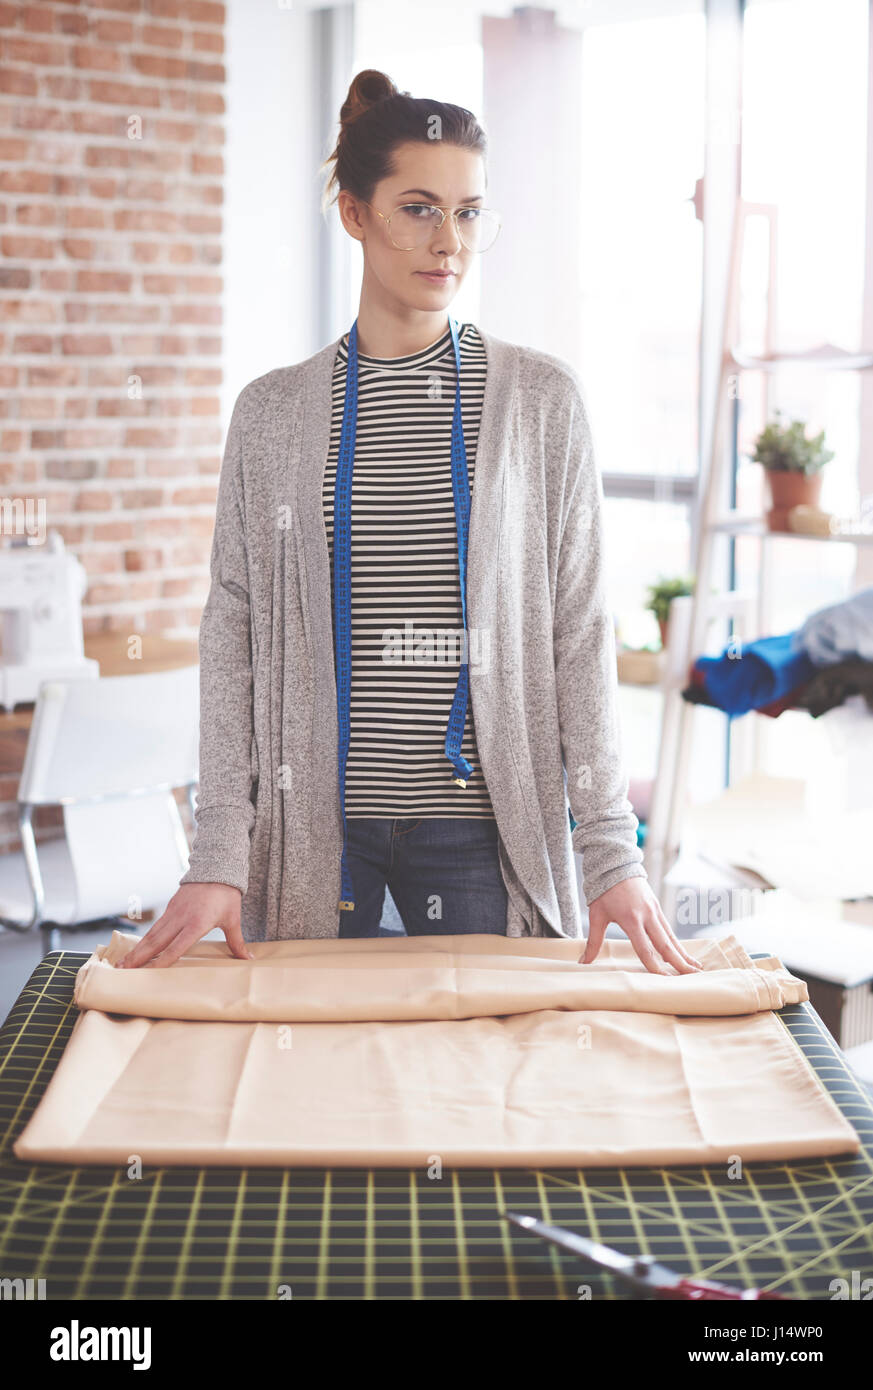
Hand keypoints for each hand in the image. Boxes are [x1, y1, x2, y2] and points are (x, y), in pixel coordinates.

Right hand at [118, 883, 252, 969]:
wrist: (216, 868)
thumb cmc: (226, 895)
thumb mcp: (233, 918)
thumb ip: (236, 941)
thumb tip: (248, 959)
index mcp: (197, 923)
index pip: (177, 945)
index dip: (163, 959)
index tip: (150, 971)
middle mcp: (181, 918)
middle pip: (157, 941)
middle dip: (139, 957)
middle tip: (123, 970)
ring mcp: (173, 912)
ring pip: (152, 934)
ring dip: (136, 949)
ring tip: (122, 964)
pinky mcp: (170, 908)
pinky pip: (155, 927)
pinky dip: (143, 939)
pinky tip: (135, 949)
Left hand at [579, 876, 701, 974]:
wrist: (615, 865)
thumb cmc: (604, 891)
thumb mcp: (596, 916)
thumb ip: (593, 941)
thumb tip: (583, 962)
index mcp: (631, 919)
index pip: (645, 948)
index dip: (654, 965)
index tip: (664, 979)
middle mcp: (647, 915)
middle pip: (665, 944)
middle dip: (679, 962)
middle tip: (693, 977)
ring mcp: (655, 911)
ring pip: (671, 937)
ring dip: (684, 954)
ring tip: (696, 969)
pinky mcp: (657, 908)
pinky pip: (669, 930)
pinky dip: (678, 944)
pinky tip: (684, 954)